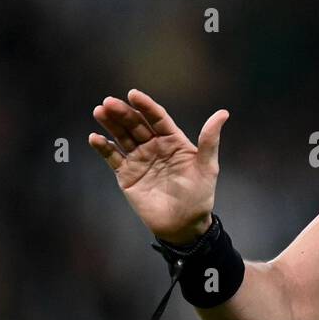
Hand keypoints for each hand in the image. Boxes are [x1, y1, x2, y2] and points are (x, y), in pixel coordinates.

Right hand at [88, 90, 227, 244]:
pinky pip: (113, 158)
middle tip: (109, 102)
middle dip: (123, 113)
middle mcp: (154, 146)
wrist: (184, 225)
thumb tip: (223, 113)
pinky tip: (94, 138)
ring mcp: (139, 159)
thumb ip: (209, 140)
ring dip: (110, 124)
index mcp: (173, 140)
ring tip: (99, 111)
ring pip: (122, 137)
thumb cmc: (199, 195)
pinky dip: (103, 148)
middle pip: (136, 124)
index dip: (146, 106)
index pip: (157, 118)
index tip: (133, 94)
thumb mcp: (207, 167)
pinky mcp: (127, 175)